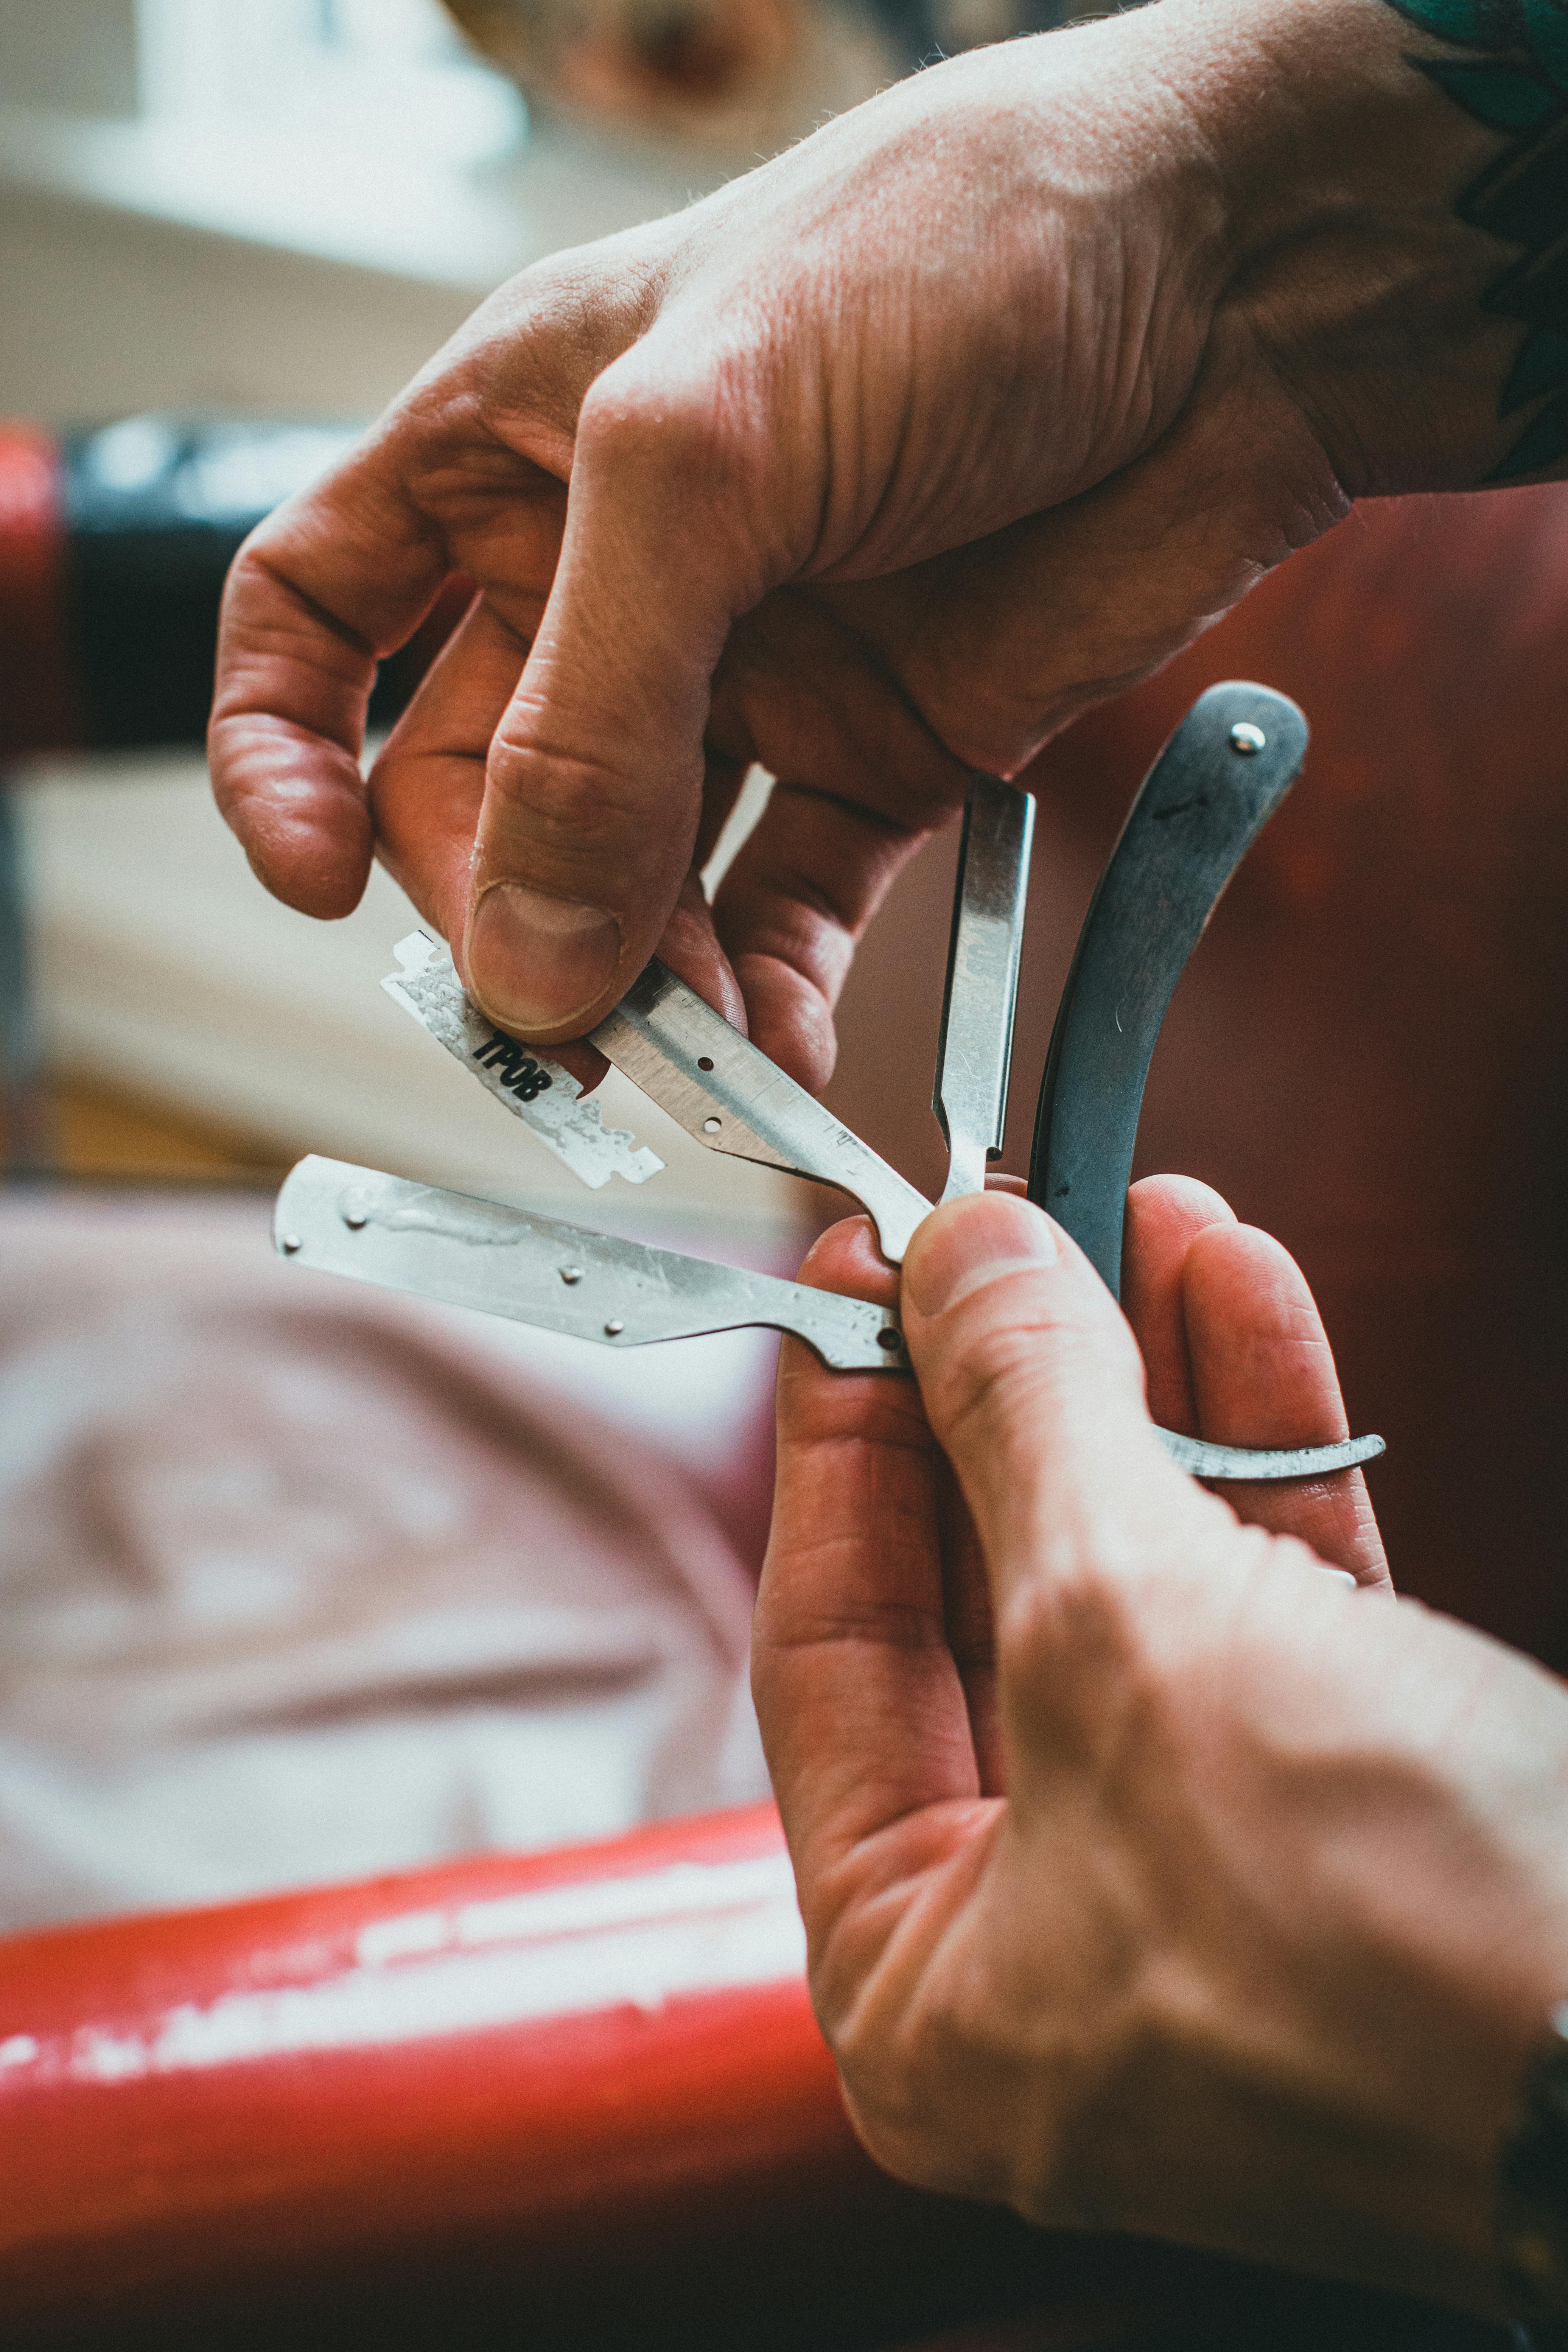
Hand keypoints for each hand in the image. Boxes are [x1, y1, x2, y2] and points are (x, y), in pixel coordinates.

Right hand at [209, 0, 1515, 1083]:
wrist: (1243, 276)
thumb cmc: (962, 253)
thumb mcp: (710, 449)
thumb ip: (593, 712)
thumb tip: (529, 953)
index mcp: (514, 448)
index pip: (320, 613)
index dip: (285, 753)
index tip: (318, 883)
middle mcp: (614, 575)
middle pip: (477, 792)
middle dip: (504, 911)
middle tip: (561, 1015)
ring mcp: (749, 673)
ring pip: (632, 876)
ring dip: (640, 985)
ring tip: (684, 1065)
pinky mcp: (886, 747)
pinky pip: (789, 908)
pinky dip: (774, 996)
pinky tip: (779, 1059)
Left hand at [753, 1175, 1567, 2309]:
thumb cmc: (1371, 1935)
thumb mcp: (1122, 1626)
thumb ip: (1020, 1423)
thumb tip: (958, 1265)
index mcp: (921, 1986)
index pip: (828, 1645)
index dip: (839, 1436)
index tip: (854, 1277)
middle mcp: (1043, 1945)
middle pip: (984, 1599)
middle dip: (1016, 1393)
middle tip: (1003, 1237)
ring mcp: (1201, 1880)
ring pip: (1137, 1577)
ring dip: (1148, 1386)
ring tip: (1141, 1221)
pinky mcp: (1344, 1814)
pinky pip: (1262, 1598)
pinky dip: (1255, 1442)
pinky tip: (1238, 1293)